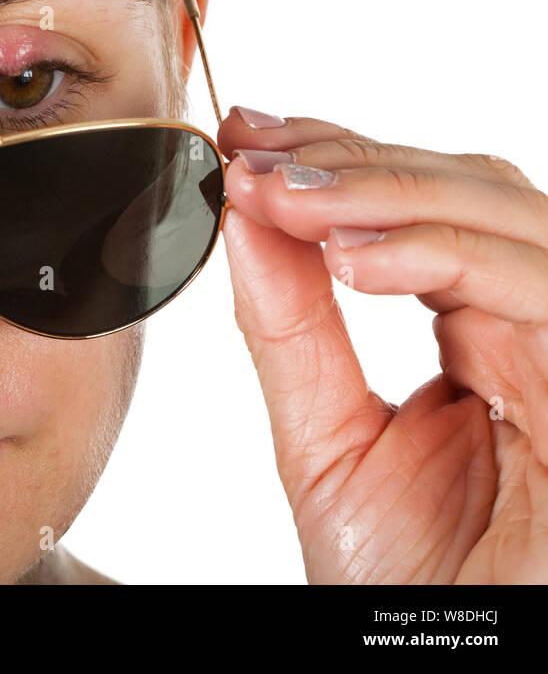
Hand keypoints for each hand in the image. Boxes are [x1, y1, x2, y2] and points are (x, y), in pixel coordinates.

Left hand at [218, 106, 547, 582]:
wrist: (439, 660)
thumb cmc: (405, 580)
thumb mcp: (327, 439)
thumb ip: (292, 330)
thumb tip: (246, 219)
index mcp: (483, 339)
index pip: (422, 212)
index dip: (336, 160)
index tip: (243, 139)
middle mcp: (539, 331)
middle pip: (471, 191)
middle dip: (350, 158)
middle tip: (253, 153)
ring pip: (509, 216)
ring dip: (384, 190)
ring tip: (284, 196)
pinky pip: (541, 289)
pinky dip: (443, 255)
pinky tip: (349, 258)